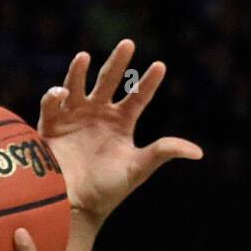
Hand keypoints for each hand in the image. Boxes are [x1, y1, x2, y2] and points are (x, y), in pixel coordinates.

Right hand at [40, 38, 202, 223]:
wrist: (77, 206)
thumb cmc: (109, 189)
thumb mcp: (139, 169)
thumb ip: (163, 152)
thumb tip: (198, 152)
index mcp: (121, 123)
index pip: (138, 96)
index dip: (149, 82)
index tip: (160, 67)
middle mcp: (99, 114)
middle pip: (110, 80)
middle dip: (118, 62)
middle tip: (128, 44)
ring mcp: (75, 116)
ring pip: (78, 84)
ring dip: (79, 70)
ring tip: (85, 57)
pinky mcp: (53, 124)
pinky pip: (53, 103)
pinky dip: (55, 95)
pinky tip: (63, 93)